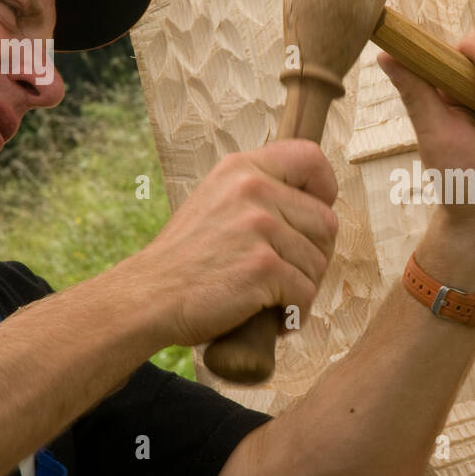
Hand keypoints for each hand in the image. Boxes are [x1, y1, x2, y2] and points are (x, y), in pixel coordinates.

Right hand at [124, 139, 338, 347]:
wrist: (148, 297)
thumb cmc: (186, 260)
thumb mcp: (217, 201)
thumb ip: (259, 193)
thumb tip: (316, 203)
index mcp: (242, 168)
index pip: (310, 157)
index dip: (325, 189)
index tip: (314, 215)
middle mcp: (252, 188)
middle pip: (326, 222)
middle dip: (316, 256)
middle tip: (289, 276)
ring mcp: (258, 227)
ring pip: (318, 262)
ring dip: (303, 289)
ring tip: (272, 298)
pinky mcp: (263, 267)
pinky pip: (306, 293)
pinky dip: (295, 313)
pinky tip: (272, 317)